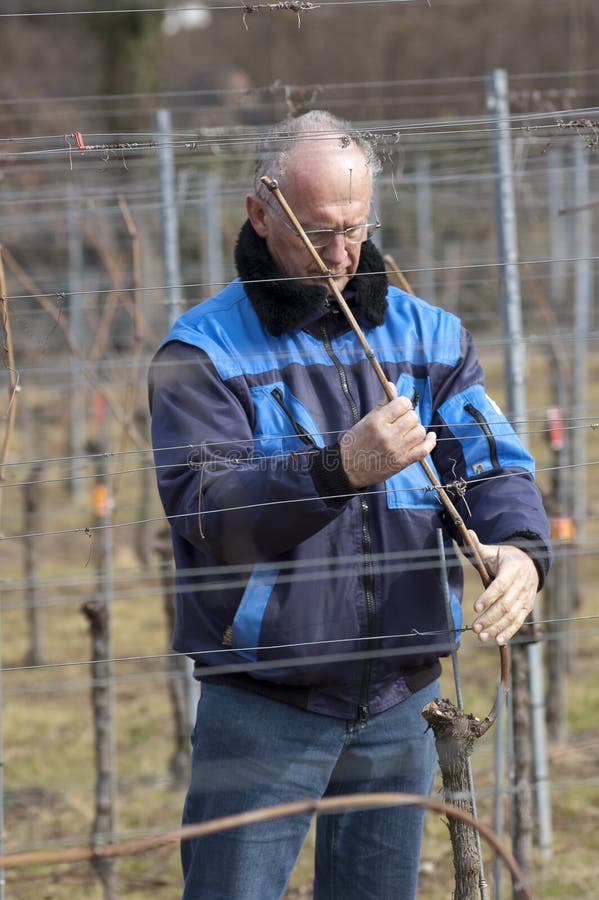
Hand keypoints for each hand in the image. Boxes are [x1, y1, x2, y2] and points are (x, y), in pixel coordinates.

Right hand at [339, 382, 436, 488]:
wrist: (348, 469)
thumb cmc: (355, 443)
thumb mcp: (365, 421)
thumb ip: (381, 404)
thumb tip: (392, 385)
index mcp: (377, 422)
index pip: (403, 404)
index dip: (403, 404)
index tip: (400, 408)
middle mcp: (388, 435)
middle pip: (413, 417)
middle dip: (409, 416)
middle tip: (401, 422)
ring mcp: (396, 450)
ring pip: (420, 431)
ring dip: (416, 429)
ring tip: (407, 432)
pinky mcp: (402, 462)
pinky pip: (424, 449)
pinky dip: (430, 442)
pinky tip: (429, 437)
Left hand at [468, 530, 538, 644]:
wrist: (530, 563)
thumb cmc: (506, 557)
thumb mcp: (494, 550)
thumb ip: (479, 546)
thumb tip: (467, 533)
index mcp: (513, 569)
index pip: (500, 585)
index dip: (488, 597)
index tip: (475, 608)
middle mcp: (522, 585)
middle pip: (505, 604)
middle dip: (490, 617)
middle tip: (475, 628)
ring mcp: (526, 597)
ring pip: (512, 615)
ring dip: (497, 627)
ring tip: (482, 636)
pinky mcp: (528, 607)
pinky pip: (519, 621)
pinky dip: (509, 632)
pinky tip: (498, 640)